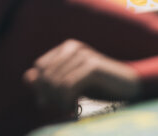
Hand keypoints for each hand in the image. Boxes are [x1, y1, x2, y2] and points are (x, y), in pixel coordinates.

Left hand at [23, 40, 141, 114]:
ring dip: (59, 102)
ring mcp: (83, 55)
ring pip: (55, 83)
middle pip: (46, 76)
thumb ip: (49, 81)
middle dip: (50, 97)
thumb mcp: (72, 85)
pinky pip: (68, 87)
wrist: (130, 89)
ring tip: (70, 110)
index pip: (39, 68)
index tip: (51, 103)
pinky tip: (75, 110)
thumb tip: (27, 77)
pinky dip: (67, 102)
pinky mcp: (92, 67)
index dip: (42, 88)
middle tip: (62, 109)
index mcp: (66, 48)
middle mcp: (73, 47)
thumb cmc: (100, 87)